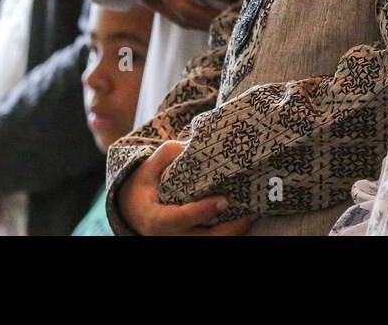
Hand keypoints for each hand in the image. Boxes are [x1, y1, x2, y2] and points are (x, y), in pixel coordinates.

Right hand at [116, 140, 245, 234]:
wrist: (135, 211)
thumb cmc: (145, 186)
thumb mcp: (149, 167)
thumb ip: (168, 154)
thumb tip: (193, 144)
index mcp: (156, 219)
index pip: (181, 218)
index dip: (203, 211)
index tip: (224, 200)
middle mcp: (170, 237)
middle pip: (205, 240)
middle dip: (230, 228)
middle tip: (251, 211)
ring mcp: (183, 242)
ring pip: (214, 242)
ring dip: (234, 231)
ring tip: (252, 213)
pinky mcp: (194, 242)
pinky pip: (215, 240)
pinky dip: (230, 231)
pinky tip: (244, 218)